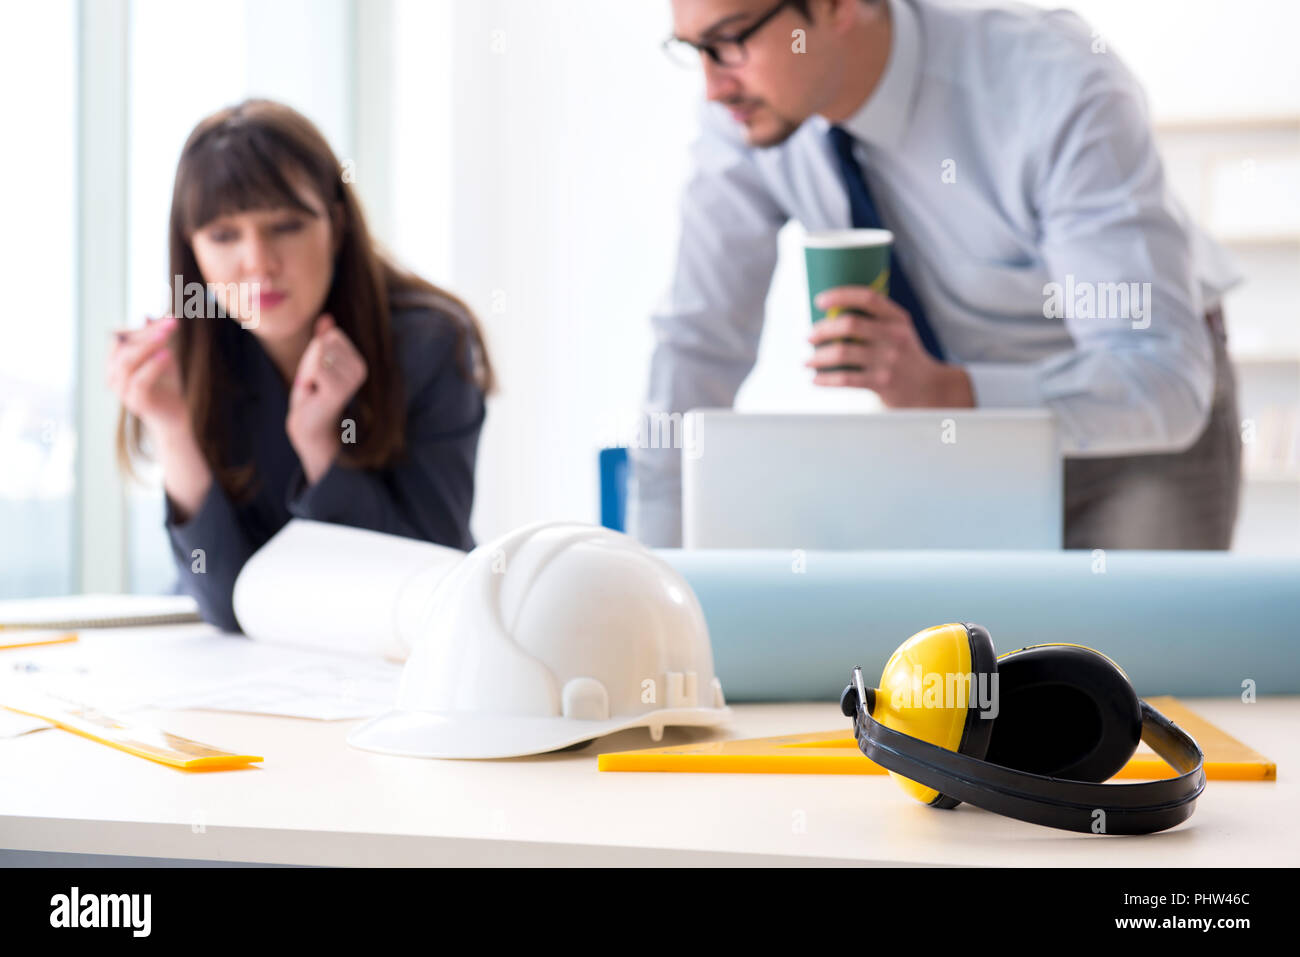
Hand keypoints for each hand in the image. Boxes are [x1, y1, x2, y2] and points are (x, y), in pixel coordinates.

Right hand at [107, 315, 187, 437]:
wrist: (175, 418)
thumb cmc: (167, 386)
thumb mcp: (162, 358)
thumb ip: (155, 339)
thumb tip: (145, 316)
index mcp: (115, 363)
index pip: (122, 338)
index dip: (142, 327)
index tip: (168, 318)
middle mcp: (113, 376)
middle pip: (124, 347)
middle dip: (147, 333)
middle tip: (171, 324)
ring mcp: (122, 390)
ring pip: (127, 362)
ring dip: (147, 345)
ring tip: (166, 335)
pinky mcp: (136, 402)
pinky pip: (139, 380)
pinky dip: (152, 365)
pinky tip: (167, 354)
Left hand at [286, 314, 367, 483]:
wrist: (309, 425)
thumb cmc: (313, 393)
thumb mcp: (317, 361)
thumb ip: (323, 338)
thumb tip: (327, 317)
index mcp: (359, 361)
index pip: (330, 335)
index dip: (315, 352)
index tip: (318, 373)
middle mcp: (361, 369)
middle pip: (324, 343)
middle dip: (310, 360)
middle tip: (314, 382)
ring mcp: (352, 380)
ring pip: (319, 353)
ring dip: (308, 370)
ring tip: (314, 388)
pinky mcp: (339, 389)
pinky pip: (316, 367)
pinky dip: (307, 379)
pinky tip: (314, 393)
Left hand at [804, 286, 973, 407]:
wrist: (928, 389)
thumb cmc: (904, 356)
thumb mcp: (899, 331)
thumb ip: (874, 320)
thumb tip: (830, 314)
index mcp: (897, 318)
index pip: (868, 298)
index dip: (841, 295)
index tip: (820, 300)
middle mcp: (895, 336)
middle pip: (850, 324)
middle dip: (822, 329)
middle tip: (809, 336)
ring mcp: (888, 360)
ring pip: (842, 352)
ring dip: (818, 357)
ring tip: (807, 360)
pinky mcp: (882, 383)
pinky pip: (845, 379)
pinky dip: (825, 379)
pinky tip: (815, 379)